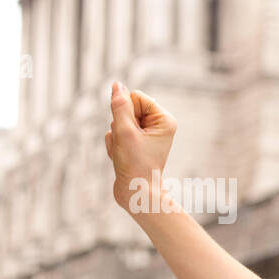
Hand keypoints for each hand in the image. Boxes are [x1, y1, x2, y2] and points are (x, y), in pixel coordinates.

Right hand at [103, 81, 176, 212]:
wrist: (135, 193)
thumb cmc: (134, 164)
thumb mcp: (124, 131)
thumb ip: (120, 105)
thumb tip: (117, 85)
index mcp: (164, 120)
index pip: (135, 96)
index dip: (126, 112)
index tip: (132, 132)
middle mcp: (158, 125)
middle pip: (126, 108)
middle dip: (119, 125)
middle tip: (127, 145)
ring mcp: (147, 135)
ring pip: (118, 122)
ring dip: (115, 137)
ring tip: (125, 153)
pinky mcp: (136, 143)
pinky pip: (116, 134)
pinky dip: (114, 145)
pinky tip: (121, 158)